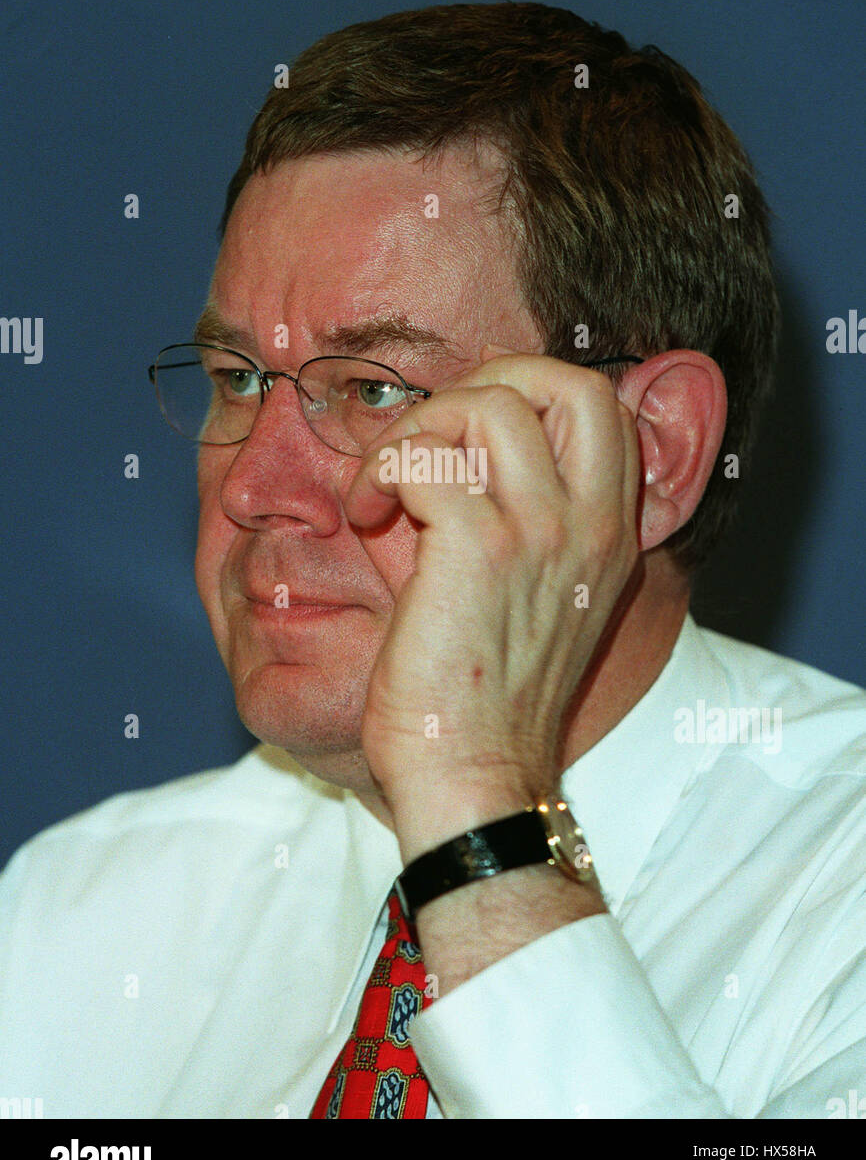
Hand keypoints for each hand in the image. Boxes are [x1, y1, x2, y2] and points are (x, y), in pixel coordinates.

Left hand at [342, 349, 640, 857]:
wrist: (473, 778)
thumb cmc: (481, 696)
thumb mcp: (533, 599)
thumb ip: (524, 519)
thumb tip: (461, 443)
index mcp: (609, 535)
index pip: (602, 406)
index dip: (528, 391)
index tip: (467, 430)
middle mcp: (590, 525)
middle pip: (565, 381)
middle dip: (485, 382)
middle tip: (431, 439)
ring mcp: (542, 533)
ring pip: (490, 402)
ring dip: (420, 428)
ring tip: (389, 486)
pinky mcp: (478, 549)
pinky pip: (427, 456)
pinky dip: (384, 470)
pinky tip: (369, 515)